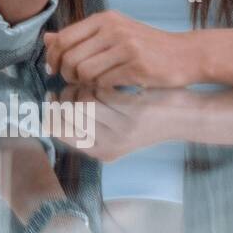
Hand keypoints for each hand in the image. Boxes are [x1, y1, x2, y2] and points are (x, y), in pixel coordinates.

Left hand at [43, 10, 203, 87]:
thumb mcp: (112, 32)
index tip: (54, 69)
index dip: (53, 57)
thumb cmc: (145, 45)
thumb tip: (47, 39)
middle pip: (70, 57)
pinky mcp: (137, 67)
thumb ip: (80, 36)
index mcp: (104, 19)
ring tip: (92, 84)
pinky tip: (109, 87)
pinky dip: (102, 88)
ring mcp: (126, 47)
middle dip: (66, 74)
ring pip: (85, 72)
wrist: (186, 54)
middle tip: (72, 81)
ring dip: (83, 84)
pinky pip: (104, 83)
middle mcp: (113, 29)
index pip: (63, 38)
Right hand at [50, 85, 195, 161]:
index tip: (53, 97)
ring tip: (97, 83)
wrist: (185, 118)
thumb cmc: (143, 119)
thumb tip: (47, 103)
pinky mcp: (132, 114)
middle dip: (70, 94)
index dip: (52, 112)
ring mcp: (121, 131)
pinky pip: (102, 91)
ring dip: (86, 85)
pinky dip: (102, 81)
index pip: (59, 132)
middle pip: (69, 114)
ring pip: (84, 100)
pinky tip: (111, 80)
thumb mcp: (112, 130)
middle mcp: (109, 146)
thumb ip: (80, 120)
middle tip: (79, 85)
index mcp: (100, 152)